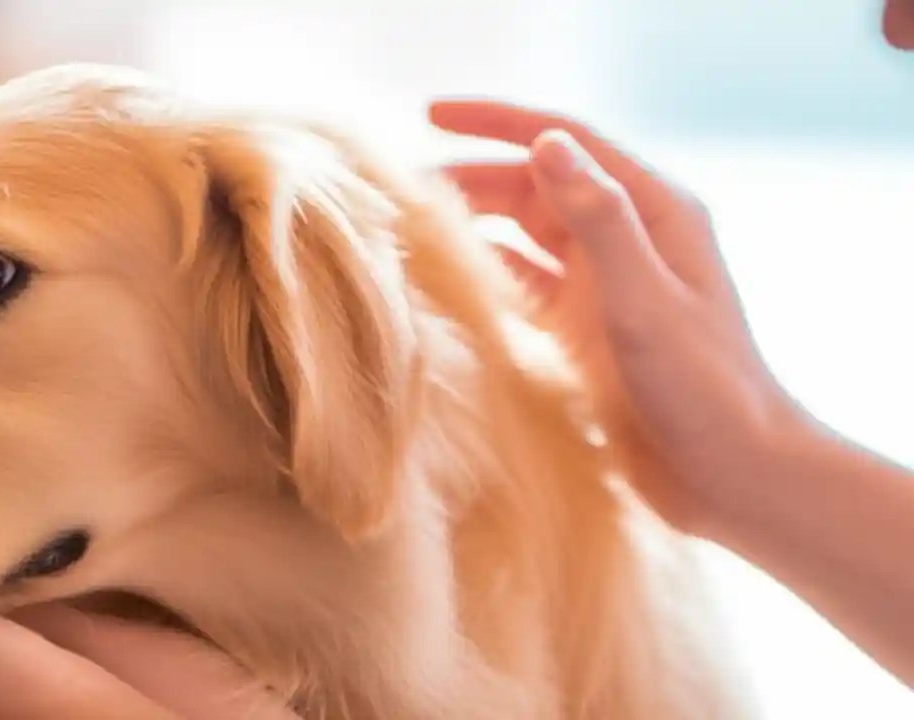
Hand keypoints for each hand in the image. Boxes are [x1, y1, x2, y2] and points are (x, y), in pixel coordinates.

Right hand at [430, 100, 796, 535]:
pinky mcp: (589, 331)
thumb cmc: (705, 389)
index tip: (430, 112)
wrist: (735, 476)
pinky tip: (450, 281)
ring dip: (476, 223)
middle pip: (538, 187)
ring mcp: (607, 286)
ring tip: (416, 222)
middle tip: (404, 183)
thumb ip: (599, 220)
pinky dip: (488, 275)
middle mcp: (628, 240)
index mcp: (654, 212)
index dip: (497, 121)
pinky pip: (527, 285)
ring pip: (527, 234)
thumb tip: (547, 144)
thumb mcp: (646, 300)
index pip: (566, 143)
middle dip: (475, 175)